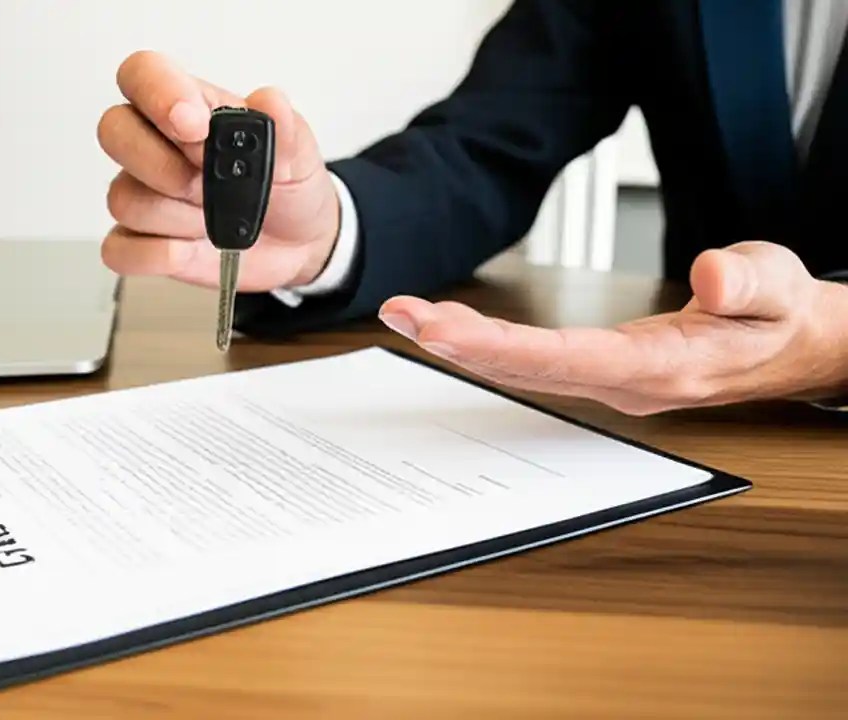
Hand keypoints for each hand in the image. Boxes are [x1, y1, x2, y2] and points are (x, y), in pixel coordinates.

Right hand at [97, 51, 341, 291]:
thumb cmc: (287, 186)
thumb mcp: (299, 154)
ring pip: (122, 197)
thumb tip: (269, 101)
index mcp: (189, 107)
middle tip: (207, 184)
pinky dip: (153, 255)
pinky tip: (187, 251)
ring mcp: (145, 194)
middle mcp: (156, 146)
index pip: (143, 74)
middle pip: (113, 130)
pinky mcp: (141, 242)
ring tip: (215, 222)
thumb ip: (284, 128)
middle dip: (161, 163)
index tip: (194, 125)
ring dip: (176, 217)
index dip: (158, 93)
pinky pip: (119, 249)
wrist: (299, 243)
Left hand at [377, 242, 847, 414]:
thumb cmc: (782, 315)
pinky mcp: (601, 370)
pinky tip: (450, 329)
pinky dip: (486, 345)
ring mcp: (609, 382)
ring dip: (462, 345)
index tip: (444, 330)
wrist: (794, 347)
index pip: (568, 358)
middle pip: (529, 370)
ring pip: (523, 369)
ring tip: (407, 315)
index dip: (500, 347)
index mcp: (663, 367)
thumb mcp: (782, 286)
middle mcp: (625, 385)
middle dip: (460, 345)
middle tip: (402, 315)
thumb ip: (748, 281)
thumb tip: (712, 274)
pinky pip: (533, 362)